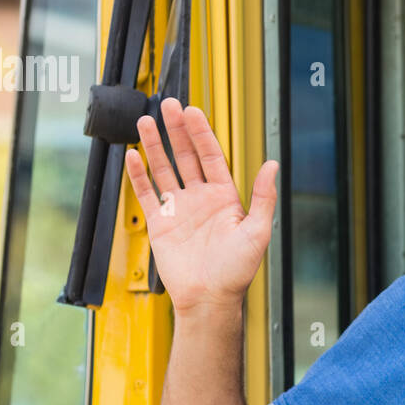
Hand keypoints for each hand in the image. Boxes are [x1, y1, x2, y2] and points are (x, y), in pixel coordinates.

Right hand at [124, 97, 277, 315]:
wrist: (210, 299)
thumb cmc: (237, 271)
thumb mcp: (258, 231)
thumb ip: (263, 197)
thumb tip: (273, 164)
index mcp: (224, 197)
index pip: (211, 156)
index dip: (201, 133)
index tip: (193, 112)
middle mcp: (200, 198)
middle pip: (186, 156)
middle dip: (177, 130)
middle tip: (168, 105)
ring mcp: (178, 209)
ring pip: (164, 169)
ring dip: (155, 146)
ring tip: (145, 121)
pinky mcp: (160, 223)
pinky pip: (146, 194)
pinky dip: (137, 175)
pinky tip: (132, 155)